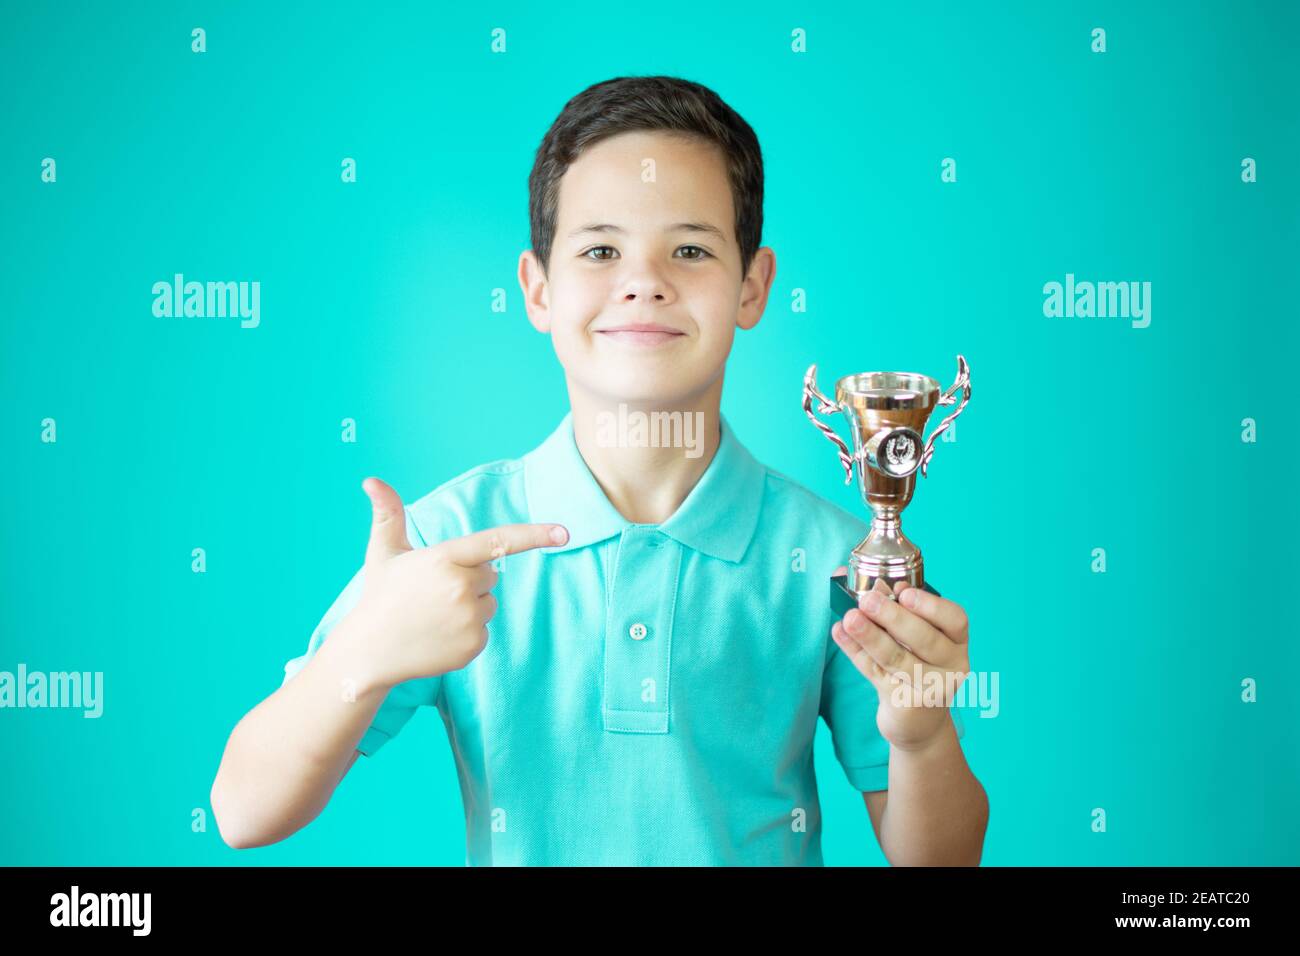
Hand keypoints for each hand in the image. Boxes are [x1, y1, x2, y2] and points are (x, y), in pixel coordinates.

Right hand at [339, 476, 568, 689]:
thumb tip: (371, 480)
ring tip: (434, 616)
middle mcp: (461, 587)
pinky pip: (485, 630)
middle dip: (469, 579)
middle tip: (433, 593)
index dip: (534, 535)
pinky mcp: (473, 644)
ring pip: (489, 603)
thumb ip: (388, 514)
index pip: (498, 541)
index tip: (565, 532)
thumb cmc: (380, 597)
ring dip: (469, 606)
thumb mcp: (383, 552)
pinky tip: (439, 636)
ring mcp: (469, 618)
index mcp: (445, 558)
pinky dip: (467, 632)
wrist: (369, 653)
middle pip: (490, 575)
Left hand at [830, 567, 970, 752]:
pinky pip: (876, 673)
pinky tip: (839, 633)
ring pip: (898, 659)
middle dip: (894, 618)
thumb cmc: (914, 662)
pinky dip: (855, 651)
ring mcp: (930, 688)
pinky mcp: (905, 704)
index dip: (931, 605)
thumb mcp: (911, 633)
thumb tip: (846, 574)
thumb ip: (889, 602)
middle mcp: (951, 664)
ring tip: (850, 618)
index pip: (955, 620)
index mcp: (956, 640)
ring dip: (871, 636)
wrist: (917, 717)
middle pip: (925, 639)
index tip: (904, 592)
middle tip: (868, 601)